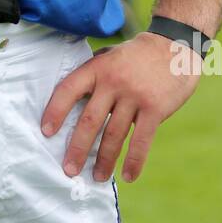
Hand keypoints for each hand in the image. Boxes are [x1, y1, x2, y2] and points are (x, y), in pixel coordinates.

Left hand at [41, 31, 200, 183]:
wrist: (175, 45)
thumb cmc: (137, 54)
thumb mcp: (110, 55)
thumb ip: (93, 74)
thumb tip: (69, 98)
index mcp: (97, 68)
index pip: (68, 89)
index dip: (55, 111)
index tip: (46, 132)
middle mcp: (113, 82)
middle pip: (90, 120)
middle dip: (77, 148)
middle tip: (69, 170)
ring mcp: (135, 96)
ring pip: (114, 135)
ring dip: (104, 160)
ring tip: (97, 177)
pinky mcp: (155, 108)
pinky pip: (141, 141)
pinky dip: (134, 161)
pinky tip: (128, 176)